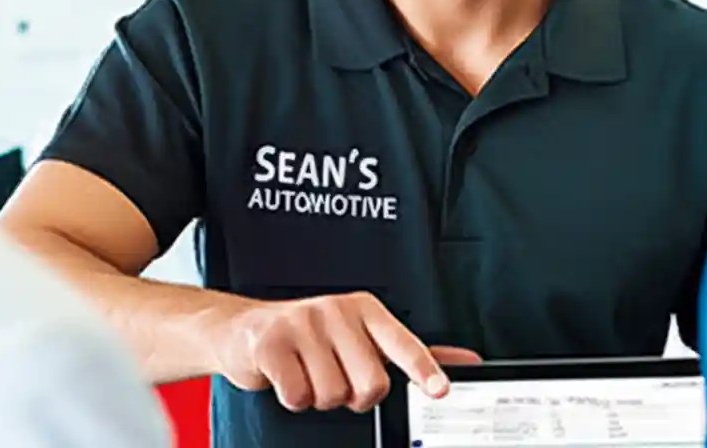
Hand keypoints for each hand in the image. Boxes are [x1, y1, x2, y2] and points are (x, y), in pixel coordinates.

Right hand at [211, 291, 480, 413]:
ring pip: (332, 395)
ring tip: (307, 372)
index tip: (440, 392)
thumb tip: (464, 361)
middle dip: (354, 396)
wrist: (242, 329)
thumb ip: (409, 351)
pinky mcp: (272, 343)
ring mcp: (303, 324)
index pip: (402, 342)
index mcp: (364, 309)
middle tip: (337, 379)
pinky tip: (286, 376)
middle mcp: (336, 311)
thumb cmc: (310, 337)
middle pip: (370, 384)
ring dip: (319, 397)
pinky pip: (298, 396)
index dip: (423, 369)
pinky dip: (293, 398)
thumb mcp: (360, 336)